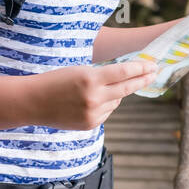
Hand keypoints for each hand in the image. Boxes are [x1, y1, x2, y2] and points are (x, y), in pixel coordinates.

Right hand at [27, 60, 158, 129]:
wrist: (33, 102)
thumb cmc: (56, 81)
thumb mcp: (80, 70)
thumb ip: (103, 76)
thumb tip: (127, 81)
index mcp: (90, 78)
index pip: (123, 72)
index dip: (140, 67)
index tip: (153, 64)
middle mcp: (94, 97)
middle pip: (127, 88)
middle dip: (142, 79)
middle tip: (154, 72)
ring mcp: (92, 113)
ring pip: (117, 100)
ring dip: (116, 92)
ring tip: (98, 88)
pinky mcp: (90, 124)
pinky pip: (107, 112)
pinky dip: (105, 104)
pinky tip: (89, 101)